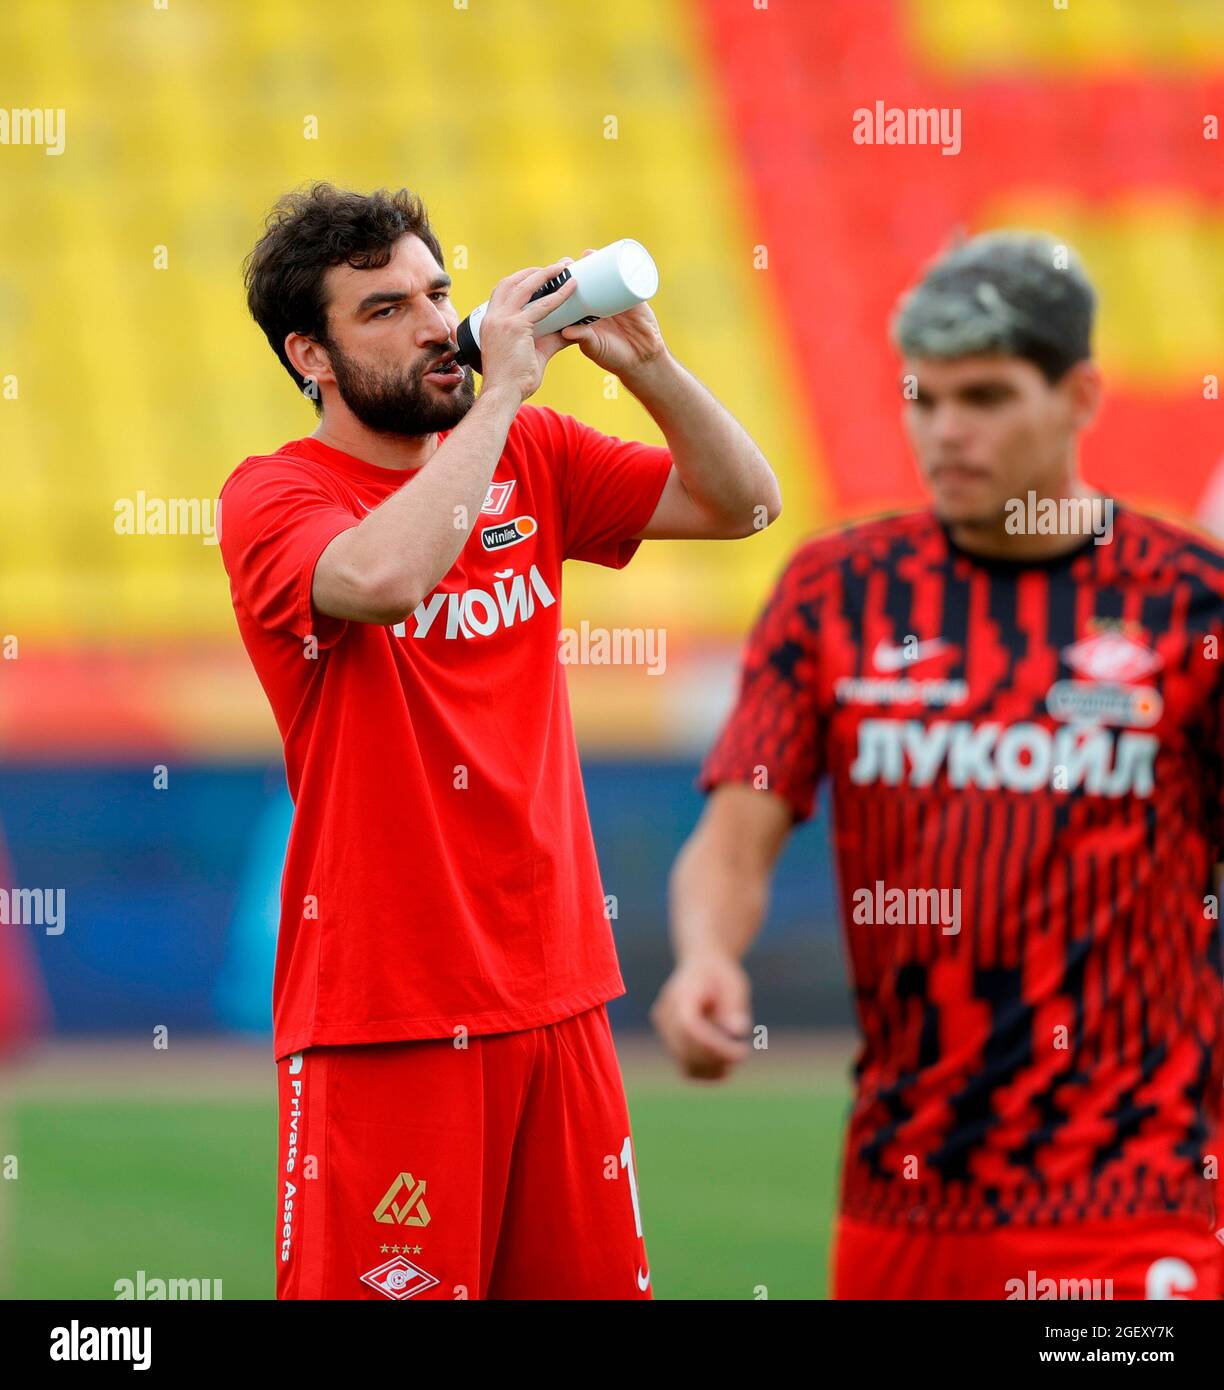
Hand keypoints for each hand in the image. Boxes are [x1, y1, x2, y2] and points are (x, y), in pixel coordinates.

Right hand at [478, 261, 578, 402]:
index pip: (504, 291)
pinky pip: (541, 306)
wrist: (502, 395)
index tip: (540, 275)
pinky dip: (558, 296)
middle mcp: (493, 317)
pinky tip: (571, 288)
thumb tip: (570, 330)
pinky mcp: (515, 327)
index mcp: (491, 322)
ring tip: (564, 267)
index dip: (522, 280)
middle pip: (511, 282)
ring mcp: (502, 320)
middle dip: (535, 271)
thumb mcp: (533, 354)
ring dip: (546, 273)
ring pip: (525, 286)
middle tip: (557, 266)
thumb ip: (550, 340)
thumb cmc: (514, 381)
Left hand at [558, 248, 666, 379]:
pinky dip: (623, 265)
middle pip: (588, 278)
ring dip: (596, 260)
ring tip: (587, 254)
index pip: (572, 293)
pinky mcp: (635, 296)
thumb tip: (565, 330)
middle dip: (577, 267)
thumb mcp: (594, 346)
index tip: (550, 275)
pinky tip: (615, 254)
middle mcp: (600, 302)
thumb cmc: (613, 356)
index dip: (562, 283)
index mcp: (587, 313)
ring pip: (606, 274)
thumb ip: (582, 337)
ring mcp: (618, 297)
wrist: (641, 361)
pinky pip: (630, 277)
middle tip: (567, 262)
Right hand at [650, 954, 752, 1081]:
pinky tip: (725, 1062)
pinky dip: (707, 1071)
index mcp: (680, 994)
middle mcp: (665, 1015)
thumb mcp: (733, 985)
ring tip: (735, 1054)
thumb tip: (737, 1030)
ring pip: (686, 1064)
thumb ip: (734, 1007)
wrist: (701, 967)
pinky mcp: (671, 1044)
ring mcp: (664, 1031)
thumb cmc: (720, 975)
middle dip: (718, 1059)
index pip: (689, 1028)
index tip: (742, 1051)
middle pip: (686, 1050)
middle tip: (743, 1052)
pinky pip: (687, 1068)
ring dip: (714, 1069)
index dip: (715, 1046)